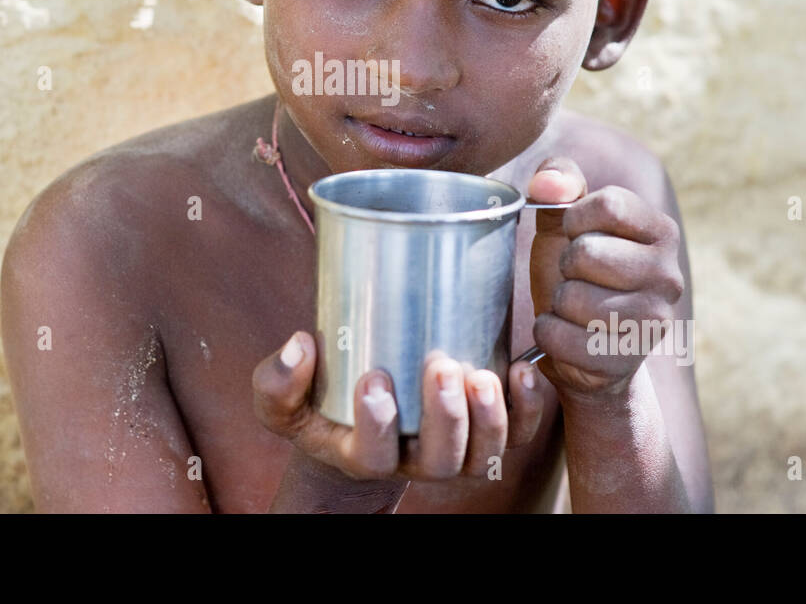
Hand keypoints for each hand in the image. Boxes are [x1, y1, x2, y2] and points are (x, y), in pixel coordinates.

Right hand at [252, 331, 547, 482]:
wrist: (361, 416)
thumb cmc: (320, 405)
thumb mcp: (283, 401)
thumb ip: (276, 381)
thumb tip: (299, 345)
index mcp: (363, 455)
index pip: (373, 457)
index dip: (377, 426)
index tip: (373, 380)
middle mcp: (414, 460)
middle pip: (440, 460)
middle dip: (445, 418)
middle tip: (439, 368)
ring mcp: (455, 450)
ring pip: (484, 454)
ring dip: (489, 418)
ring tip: (482, 376)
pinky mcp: (486, 430)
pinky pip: (518, 433)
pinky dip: (528, 407)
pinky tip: (523, 371)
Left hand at [526, 158, 684, 401]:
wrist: (584, 346)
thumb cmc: (577, 273)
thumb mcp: (565, 221)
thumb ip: (559, 182)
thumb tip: (546, 182)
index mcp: (661, 232)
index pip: (608, 205)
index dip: (574, 219)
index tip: (575, 235)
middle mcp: (669, 276)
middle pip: (586, 252)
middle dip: (565, 266)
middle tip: (577, 278)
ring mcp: (653, 321)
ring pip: (572, 297)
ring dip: (557, 302)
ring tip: (573, 307)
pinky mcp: (626, 360)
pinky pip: (561, 337)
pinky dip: (549, 333)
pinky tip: (566, 333)